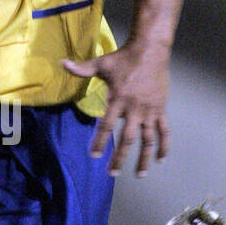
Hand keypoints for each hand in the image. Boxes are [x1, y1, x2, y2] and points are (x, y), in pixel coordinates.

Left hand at [62, 41, 170, 175]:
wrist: (150, 50)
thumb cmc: (124, 58)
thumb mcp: (101, 63)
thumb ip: (81, 69)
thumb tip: (61, 63)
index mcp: (118, 99)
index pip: (106, 125)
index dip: (99, 141)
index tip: (94, 155)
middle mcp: (134, 109)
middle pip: (127, 139)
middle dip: (119, 157)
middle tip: (112, 173)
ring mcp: (149, 111)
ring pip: (148, 140)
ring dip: (144, 158)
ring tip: (139, 174)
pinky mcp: (161, 110)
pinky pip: (164, 131)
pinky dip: (163, 146)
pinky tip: (160, 159)